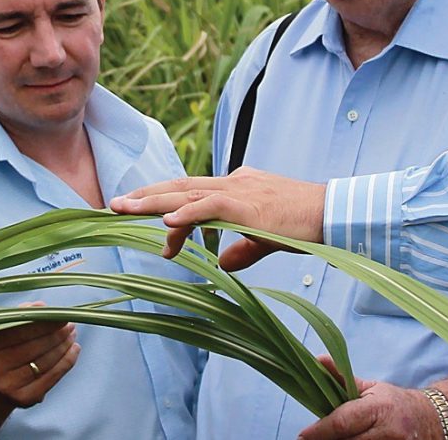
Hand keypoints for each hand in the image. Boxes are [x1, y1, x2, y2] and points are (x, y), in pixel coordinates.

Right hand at [0, 304, 78, 407]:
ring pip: (46, 360)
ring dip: (65, 345)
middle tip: (71, 324)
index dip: (46, 321)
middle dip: (58, 333)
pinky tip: (75, 349)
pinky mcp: (24, 398)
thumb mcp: (6, 329)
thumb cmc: (5, 348)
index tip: (62, 314)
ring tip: (72, 334)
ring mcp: (7, 384)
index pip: (22, 329)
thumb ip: (23, 314)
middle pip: (36, 345)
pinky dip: (68, 360)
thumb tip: (41, 306)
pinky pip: (53, 376)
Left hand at [110, 167, 326, 267]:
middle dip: (146, 196)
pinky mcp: (250, 205)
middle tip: (115, 204)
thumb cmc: (305, 224)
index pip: (193, 194)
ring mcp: (240, 192)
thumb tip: (223, 264)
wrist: (333, 212)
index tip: (156, 233)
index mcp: (237, 188)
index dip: (167, 207)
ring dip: (154, 202)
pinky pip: (212, 206)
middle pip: (181, 187)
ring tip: (125, 208)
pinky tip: (168, 220)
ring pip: (188, 192)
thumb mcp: (267, 239)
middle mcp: (234, 184)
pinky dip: (189, 213)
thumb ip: (243, 249)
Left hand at [300, 361, 441, 439]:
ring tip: (334, 438)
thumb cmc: (394, 402)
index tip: (304, 435)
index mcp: (379, 408)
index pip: (342, 422)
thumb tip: (317, 360)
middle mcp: (387, 432)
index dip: (319, 431)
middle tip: (315, 437)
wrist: (431, 420)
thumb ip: (341, 377)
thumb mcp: (371, 388)